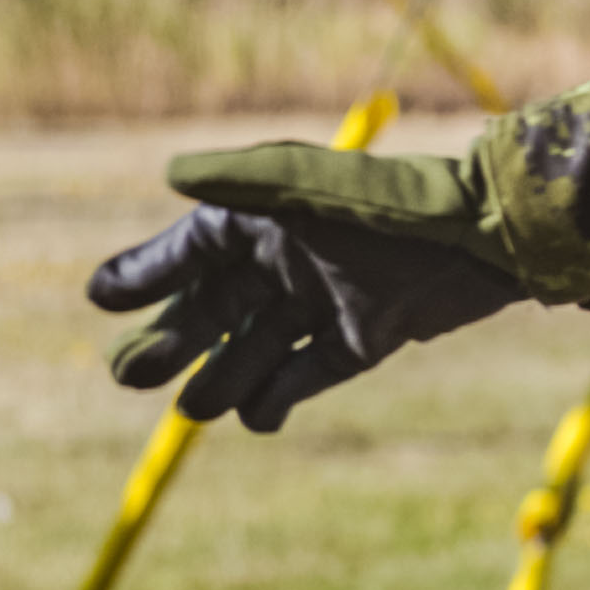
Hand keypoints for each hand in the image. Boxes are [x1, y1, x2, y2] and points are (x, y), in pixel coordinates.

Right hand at [85, 142, 525, 430]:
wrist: (488, 238)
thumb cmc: (395, 202)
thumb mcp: (313, 185)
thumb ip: (244, 179)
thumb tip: (170, 173)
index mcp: (266, 219)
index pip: (189, 251)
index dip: (145, 275)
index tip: (101, 300)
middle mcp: (288, 260)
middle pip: (212, 310)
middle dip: (170, 343)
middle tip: (129, 375)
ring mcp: (322, 302)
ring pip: (252, 350)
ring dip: (221, 379)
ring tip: (195, 408)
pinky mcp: (361, 339)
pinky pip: (305, 373)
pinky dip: (280, 397)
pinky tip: (259, 416)